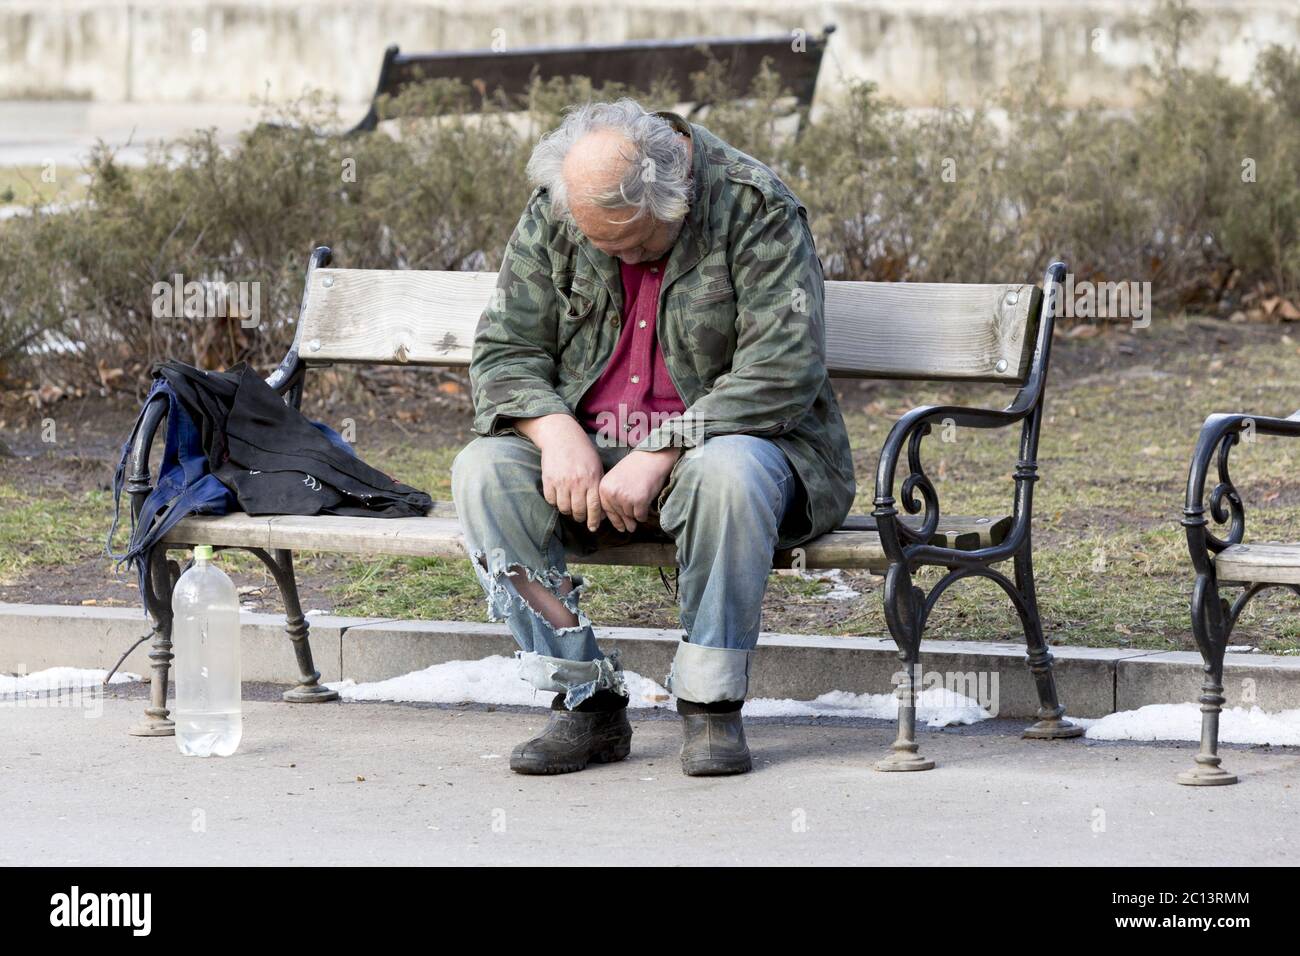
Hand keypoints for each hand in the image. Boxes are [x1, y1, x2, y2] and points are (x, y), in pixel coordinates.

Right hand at [515, 414, 604, 530]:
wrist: (561, 436)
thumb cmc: (582, 452)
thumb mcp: (596, 466)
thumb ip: (598, 486)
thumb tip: (600, 510)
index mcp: (592, 479)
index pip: (594, 507)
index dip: (594, 520)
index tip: (593, 527)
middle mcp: (577, 482)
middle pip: (578, 511)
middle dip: (580, 517)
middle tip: (580, 516)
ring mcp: (561, 482)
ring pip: (564, 508)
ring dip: (567, 510)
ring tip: (569, 506)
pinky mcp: (548, 480)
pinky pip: (551, 500)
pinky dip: (555, 502)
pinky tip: (559, 497)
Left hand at [599, 448, 682, 532]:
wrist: (652, 457)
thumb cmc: (636, 466)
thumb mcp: (616, 478)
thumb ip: (613, 495)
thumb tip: (618, 518)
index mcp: (604, 488)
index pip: (607, 510)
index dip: (615, 520)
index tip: (620, 527)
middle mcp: (612, 494)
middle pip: (619, 515)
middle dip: (626, 522)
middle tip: (630, 528)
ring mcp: (625, 498)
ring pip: (630, 516)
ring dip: (636, 514)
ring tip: (641, 504)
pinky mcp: (639, 501)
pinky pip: (640, 516)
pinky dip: (644, 514)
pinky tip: (646, 507)